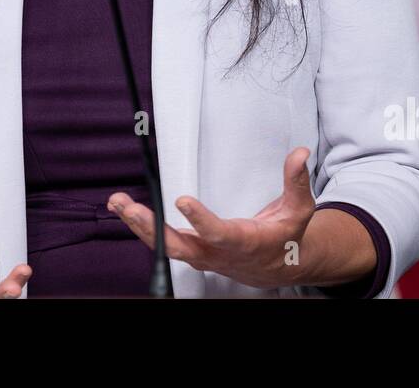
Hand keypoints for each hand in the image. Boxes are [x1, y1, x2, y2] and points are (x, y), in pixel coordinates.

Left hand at [109, 146, 316, 288]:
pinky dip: (141, 226)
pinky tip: (122, 208)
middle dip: (153, 229)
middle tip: (130, 208)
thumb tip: (300, 152)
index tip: (181, 199)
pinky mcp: (190, 251)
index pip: (219, 234)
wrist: (275, 267)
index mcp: (244, 242)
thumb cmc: (285, 235)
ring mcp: (201, 255)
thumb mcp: (299, 210)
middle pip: (179, 246)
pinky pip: (161, 242)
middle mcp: (217, 253)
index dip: (200, 220)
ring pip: (165, 246)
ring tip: (118, 202)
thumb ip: (297, 182)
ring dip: (139, 225)